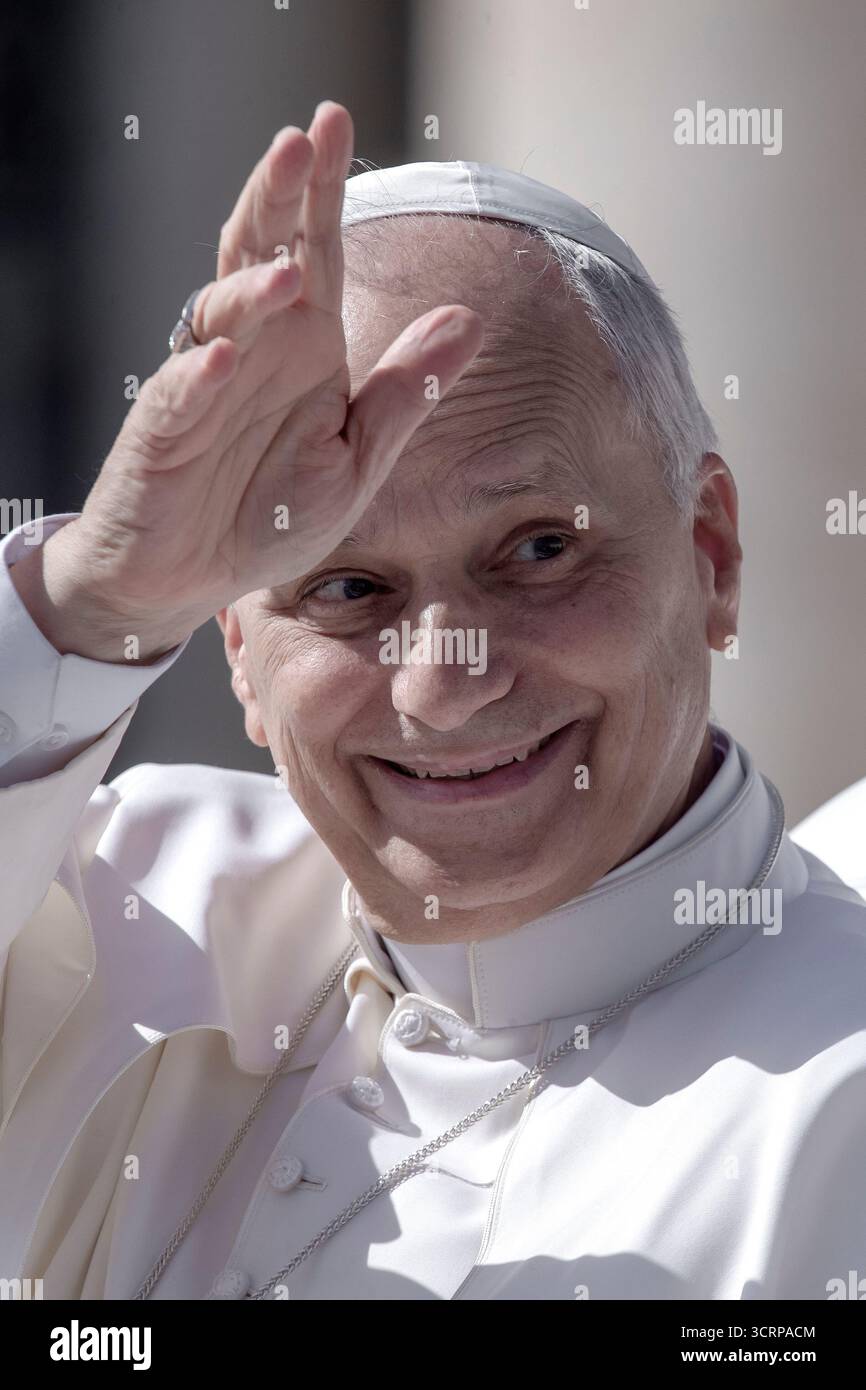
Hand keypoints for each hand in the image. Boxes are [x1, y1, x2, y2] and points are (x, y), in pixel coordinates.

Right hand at [15, 102, 482, 661]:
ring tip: (287, 269)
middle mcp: (252, 350)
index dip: (322, 189)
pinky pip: (180, 395)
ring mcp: (202, 384)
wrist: (189, 576)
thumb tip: (469, 316)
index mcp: (303, 348)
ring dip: (250, 288)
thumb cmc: (266, 516)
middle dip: (278, 199)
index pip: (314, 250)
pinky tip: (222, 358)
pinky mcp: (164, 433)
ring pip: (220, 314)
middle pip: (261, 255)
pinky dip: (199, 376)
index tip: (336, 118)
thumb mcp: (356, 460)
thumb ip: (406, 393)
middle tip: (300, 141)